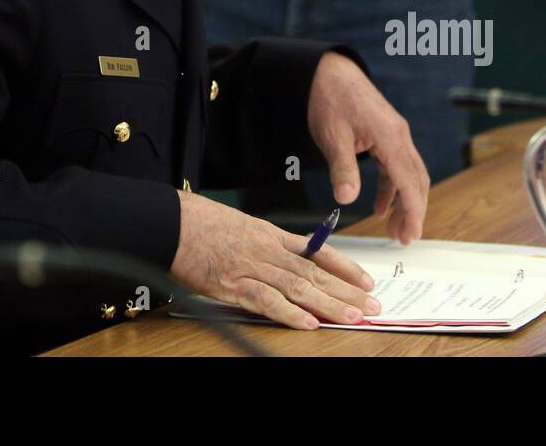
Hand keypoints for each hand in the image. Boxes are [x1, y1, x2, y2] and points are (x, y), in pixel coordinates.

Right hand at [170, 190, 381, 327]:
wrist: (173, 222)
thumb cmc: (201, 222)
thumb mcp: (241, 225)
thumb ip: (265, 242)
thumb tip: (285, 257)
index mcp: (270, 234)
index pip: (317, 251)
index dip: (344, 267)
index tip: (365, 280)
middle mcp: (267, 250)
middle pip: (314, 273)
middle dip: (346, 291)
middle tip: (372, 306)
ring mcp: (251, 268)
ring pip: (299, 288)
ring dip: (328, 305)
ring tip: (353, 317)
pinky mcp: (233, 285)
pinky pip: (267, 301)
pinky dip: (289, 313)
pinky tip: (309, 323)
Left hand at [307, 51, 429, 242]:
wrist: (329, 70)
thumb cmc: (330, 99)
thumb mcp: (333, 137)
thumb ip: (342, 169)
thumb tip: (346, 199)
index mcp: (390, 137)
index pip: (409, 182)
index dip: (413, 212)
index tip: (411, 235)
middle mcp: (399, 136)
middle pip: (416, 180)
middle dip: (413, 211)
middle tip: (404, 238)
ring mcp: (395, 133)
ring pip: (408, 174)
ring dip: (403, 201)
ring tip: (393, 229)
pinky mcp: (386, 133)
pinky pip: (395, 165)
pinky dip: (391, 187)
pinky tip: (380, 206)